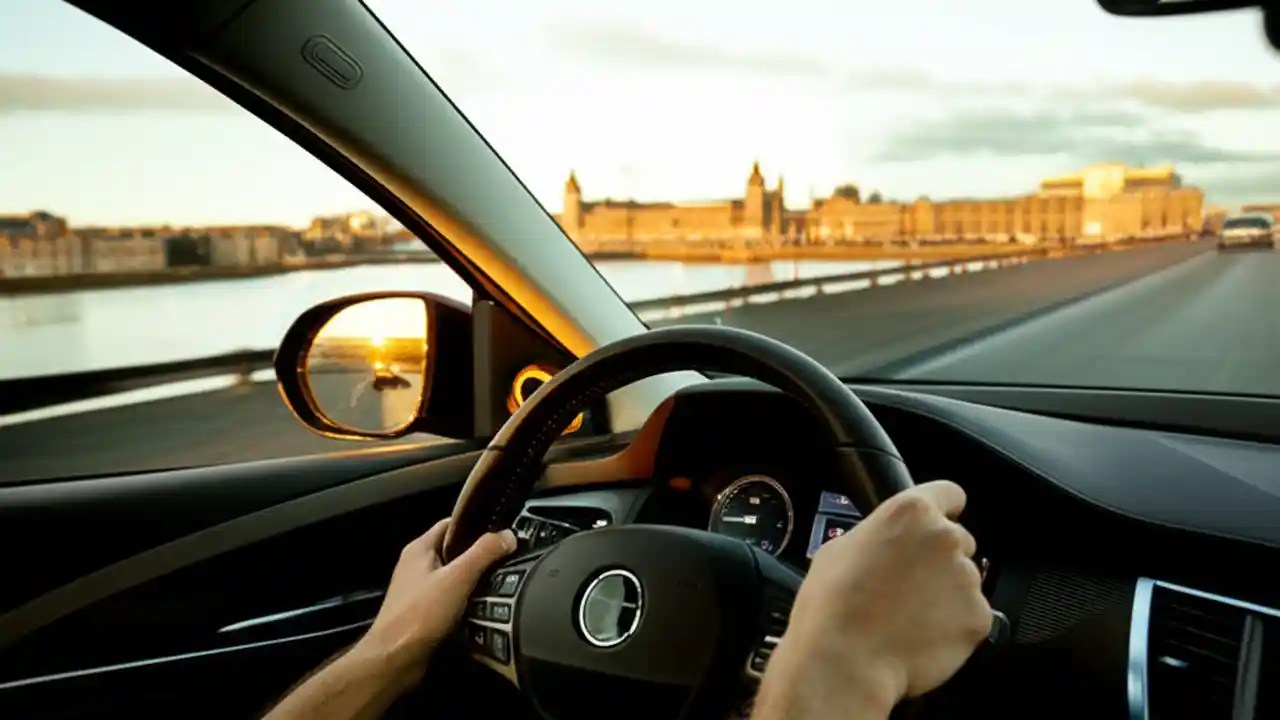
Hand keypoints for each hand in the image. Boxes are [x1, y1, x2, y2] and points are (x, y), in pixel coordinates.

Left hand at [355, 518, 516, 686]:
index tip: (504, 532)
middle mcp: (418, 565)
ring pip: (455, 575)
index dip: (477, 525)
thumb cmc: (422, 613)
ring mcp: (420, 590)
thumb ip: (484, 553)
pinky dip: (469, 598)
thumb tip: (509, 535)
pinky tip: (489, 604)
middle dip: (481, 553)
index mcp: (420, 548)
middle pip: (455, 550)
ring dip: (476, 578)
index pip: (452, 524)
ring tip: (506, 578)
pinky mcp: (425, 612)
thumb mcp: (457, 578)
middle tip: (510, 557)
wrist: (395, 660)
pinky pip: (452, 597)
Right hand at [753, 481, 989, 719]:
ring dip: (946, 595)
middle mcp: (945, 538)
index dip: (942, 510)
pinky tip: (922, 635)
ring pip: (964, 581)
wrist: (844, 660)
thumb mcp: (840, 548)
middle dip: (939, 560)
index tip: (938, 521)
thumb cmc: (832, 606)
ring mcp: (967, 578)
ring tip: (909, 616)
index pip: (949, 493)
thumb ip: (877, 534)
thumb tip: (886, 541)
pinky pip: (972, 617)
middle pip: (958, 541)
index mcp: (910, 512)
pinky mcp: (978, 617)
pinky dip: (954, 627)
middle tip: (909, 584)